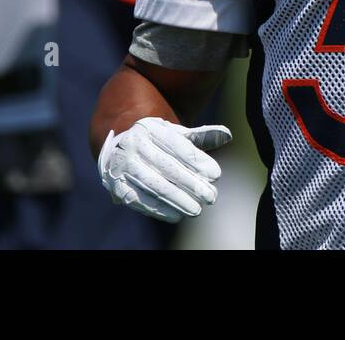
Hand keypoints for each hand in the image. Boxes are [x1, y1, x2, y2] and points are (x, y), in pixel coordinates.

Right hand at [97, 117, 232, 222]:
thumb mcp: (175, 134)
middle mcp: (133, 144)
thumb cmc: (155, 142)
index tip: (217, 175)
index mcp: (149, 128)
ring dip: (178, 200)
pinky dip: (159, 210)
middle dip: (192, 184)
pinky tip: (177, 216)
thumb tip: (227, 135)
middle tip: (212, 197)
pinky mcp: (116, 185)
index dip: (198, 161)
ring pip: (154, 185)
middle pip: (167, 167)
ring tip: (197, 210)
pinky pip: (140, 200)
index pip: (178, 146)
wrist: (117, 151)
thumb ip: (201, 136)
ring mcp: (122, 165)